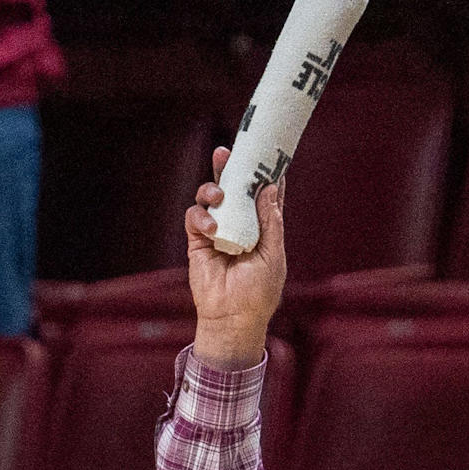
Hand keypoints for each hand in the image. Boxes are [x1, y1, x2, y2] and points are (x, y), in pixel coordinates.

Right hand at [184, 148, 285, 366]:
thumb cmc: (259, 292)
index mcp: (261, 227)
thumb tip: (268, 189)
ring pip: (211, 198)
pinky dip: (201, 216)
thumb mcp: (273, 255)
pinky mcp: (198, 241)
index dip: (265, 174)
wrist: (234, 317)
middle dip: (229, 169)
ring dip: (212, 189)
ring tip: (218, 195)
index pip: (263, 195)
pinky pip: (195, 218)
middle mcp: (239, 224)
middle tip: (225, 152)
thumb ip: (271, 222)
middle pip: (234, 189)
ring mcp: (218, 231)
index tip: (268, 154)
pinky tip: (210, 227)